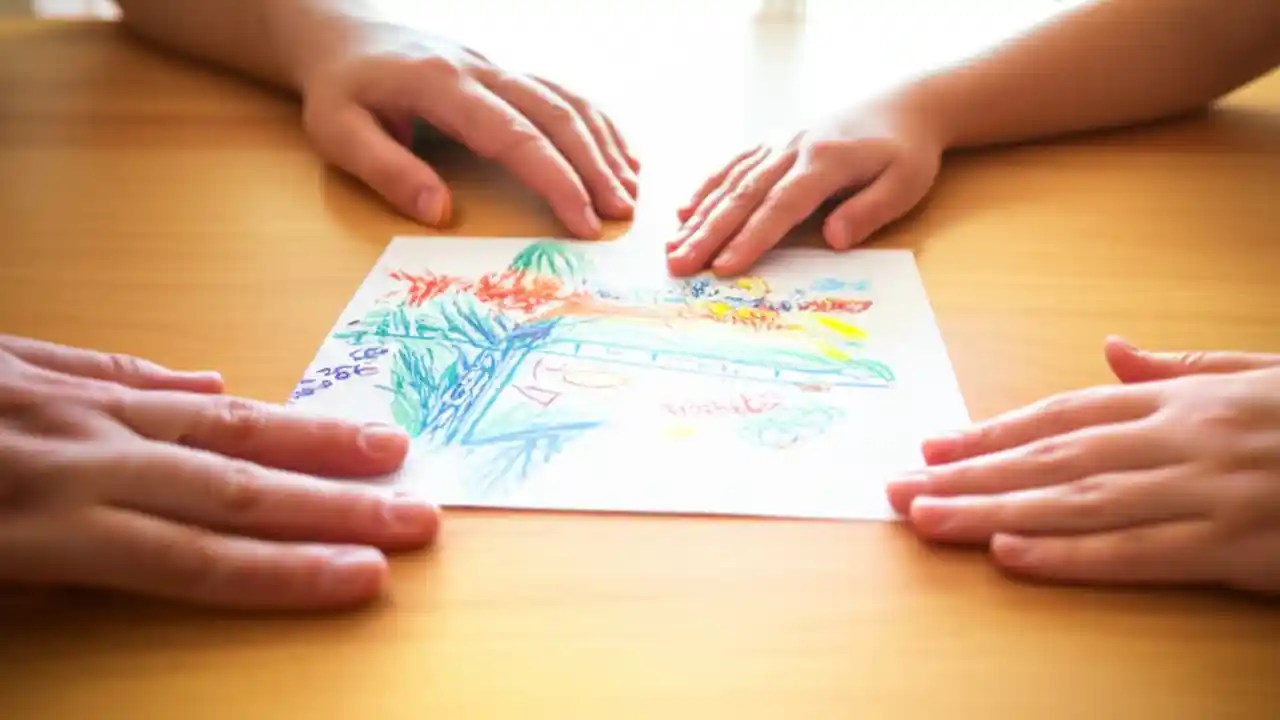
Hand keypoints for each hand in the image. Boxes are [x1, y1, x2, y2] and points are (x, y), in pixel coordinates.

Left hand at [0, 335, 437, 609]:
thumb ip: (22, 569)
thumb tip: (111, 553)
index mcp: (35, 521)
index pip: (193, 559)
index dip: (287, 571)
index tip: (368, 574)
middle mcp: (69, 452)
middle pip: (229, 487)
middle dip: (333, 504)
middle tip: (418, 513)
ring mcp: (53, 397)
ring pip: (202, 417)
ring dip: (298, 434)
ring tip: (377, 440)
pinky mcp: (16, 360)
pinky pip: (110, 367)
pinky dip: (168, 382)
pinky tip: (214, 382)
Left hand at [294, 18, 638, 237]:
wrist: (341, 36)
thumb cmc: (339, 91)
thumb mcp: (338, 132)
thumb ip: (387, 170)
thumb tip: (440, 212)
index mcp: (443, 85)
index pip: (514, 135)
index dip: (555, 179)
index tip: (583, 221)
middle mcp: (482, 70)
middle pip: (555, 115)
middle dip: (594, 166)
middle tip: (621, 215)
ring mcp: (499, 68)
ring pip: (567, 101)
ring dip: (604, 147)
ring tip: (630, 193)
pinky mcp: (506, 74)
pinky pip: (563, 94)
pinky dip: (598, 125)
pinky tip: (621, 156)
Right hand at [667, 93, 940, 276]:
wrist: (902, 107)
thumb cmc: (905, 152)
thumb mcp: (904, 184)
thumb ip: (868, 211)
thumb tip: (833, 239)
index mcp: (825, 161)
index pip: (781, 206)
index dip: (751, 238)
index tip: (724, 267)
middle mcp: (792, 148)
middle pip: (744, 196)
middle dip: (708, 234)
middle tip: (679, 266)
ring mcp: (778, 143)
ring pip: (730, 182)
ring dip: (699, 217)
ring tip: (672, 249)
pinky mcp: (771, 142)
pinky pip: (732, 166)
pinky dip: (706, 188)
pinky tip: (684, 212)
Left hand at [887, 337, 1279, 594]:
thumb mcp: (1260, 374)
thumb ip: (1183, 366)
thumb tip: (1113, 346)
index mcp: (1182, 401)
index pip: (1064, 414)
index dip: (992, 432)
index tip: (933, 446)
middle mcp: (1178, 440)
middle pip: (1051, 457)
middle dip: (967, 474)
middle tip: (897, 487)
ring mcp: (1204, 492)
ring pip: (1076, 502)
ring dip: (993, 512)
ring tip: (927, 519)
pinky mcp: (1234, 546)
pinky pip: (1138, 552)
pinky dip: (1070, 555)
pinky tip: (1011, 554)